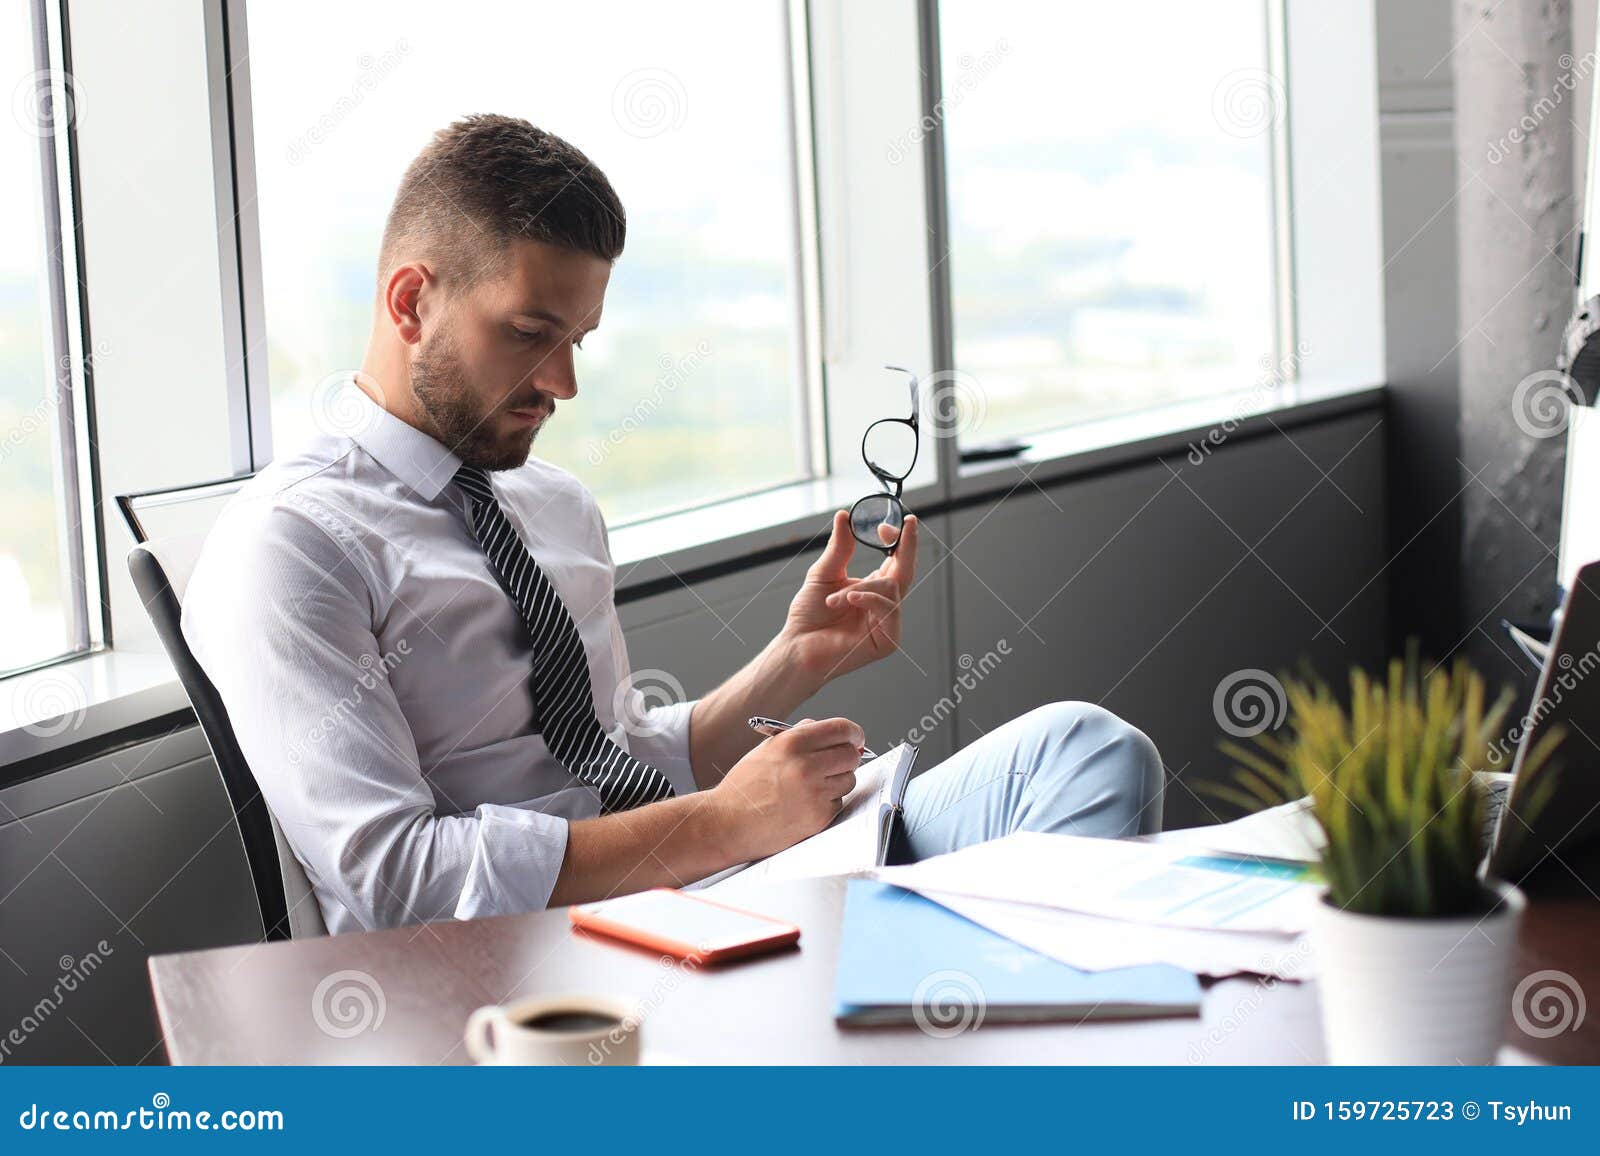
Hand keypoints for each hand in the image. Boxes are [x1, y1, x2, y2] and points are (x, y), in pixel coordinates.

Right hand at [706, 717, 863, 861]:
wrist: (726, 823)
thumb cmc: (745, 786)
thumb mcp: (767, 748)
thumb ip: (800, 734)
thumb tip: (835, 732)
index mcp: (792, 743)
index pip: (842, 728)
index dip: (853, 732)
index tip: (855, 738)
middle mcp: (806, 766)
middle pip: (851, 755)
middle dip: (848, 757)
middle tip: (837, 762)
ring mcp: (814, 794)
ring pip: (849, 779)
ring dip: (837, 781)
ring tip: (811, 786)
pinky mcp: (819, 817)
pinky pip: (838, 802)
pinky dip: (827, 802)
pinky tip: (805, 804)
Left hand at [781, 510, 918, 684]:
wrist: (797, 646)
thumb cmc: (809, 616)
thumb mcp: (824, 574)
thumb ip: (840, 547)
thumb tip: (845, 516)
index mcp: (873, 588)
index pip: (896, 561)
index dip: (900, 541)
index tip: (892, 523)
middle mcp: (883, 603)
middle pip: (906, 571)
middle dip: (907, 546)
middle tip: (906, 526)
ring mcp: (888, 622)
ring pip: (892, 587)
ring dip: (862, 587)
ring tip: (834, 599)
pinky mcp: (888, 640)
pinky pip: (888, 610)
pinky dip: (868, 600)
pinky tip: (847, 600)